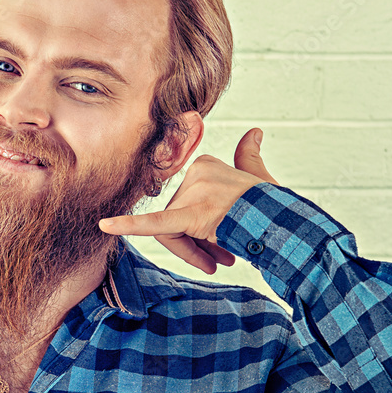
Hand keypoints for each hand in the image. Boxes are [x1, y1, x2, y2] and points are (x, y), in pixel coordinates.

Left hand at [99, 128, 277, 273]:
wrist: (285, 225)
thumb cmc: (272, 206)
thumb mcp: (258, 177)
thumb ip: (248, 155)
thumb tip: (254, 132)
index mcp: (205, 164)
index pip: (183, 202)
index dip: (198, 229)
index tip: (220, 244)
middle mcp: (197, 173)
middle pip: (175, 218)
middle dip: (195, 244)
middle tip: (219, 260)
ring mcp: (194, 192)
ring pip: (173, 231)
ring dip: (194, 252)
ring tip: (221, 260)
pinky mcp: (190, 215)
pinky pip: (155, 224)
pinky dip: (128, 226)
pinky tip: (106, 225)